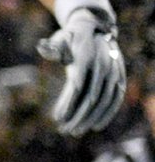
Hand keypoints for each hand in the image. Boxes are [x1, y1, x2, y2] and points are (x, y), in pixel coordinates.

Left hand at [41, 0, 125, 136]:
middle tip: (64, 130)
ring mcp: (113, 73)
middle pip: (90, 97)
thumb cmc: (72, 37)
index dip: (68, 101)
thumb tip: (41, 47)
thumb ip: (51, 46)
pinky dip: (107, 114)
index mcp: (85, 55)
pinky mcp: (119, 80)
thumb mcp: (60, 38)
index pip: (77, 82)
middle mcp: (102, 66)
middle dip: (77, 116)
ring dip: (90, 118)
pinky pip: (115, 100)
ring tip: (75, 131)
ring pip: (103, 101)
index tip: (58, 116)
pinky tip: (95, 126)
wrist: (96, 30)